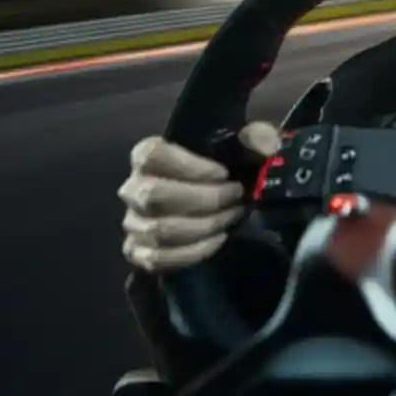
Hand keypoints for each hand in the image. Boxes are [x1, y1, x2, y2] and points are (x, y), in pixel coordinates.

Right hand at [118, 122, 279, 272]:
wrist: (217, 204)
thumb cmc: (223, 170)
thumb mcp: (243, 147)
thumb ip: (256, 137)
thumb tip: (263, 144)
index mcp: (148, 155)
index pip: (153, 156)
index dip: (189, 165)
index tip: (223, 173)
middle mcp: (133, 188)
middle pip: (155, 195)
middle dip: (204, 199)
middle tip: (235, 196)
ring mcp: (133, 223)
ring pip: (159, 230)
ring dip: (203, 226)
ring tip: (232, 217)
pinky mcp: (138, 252)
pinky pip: (159, 259)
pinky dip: (192, 252)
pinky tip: (218, 240)